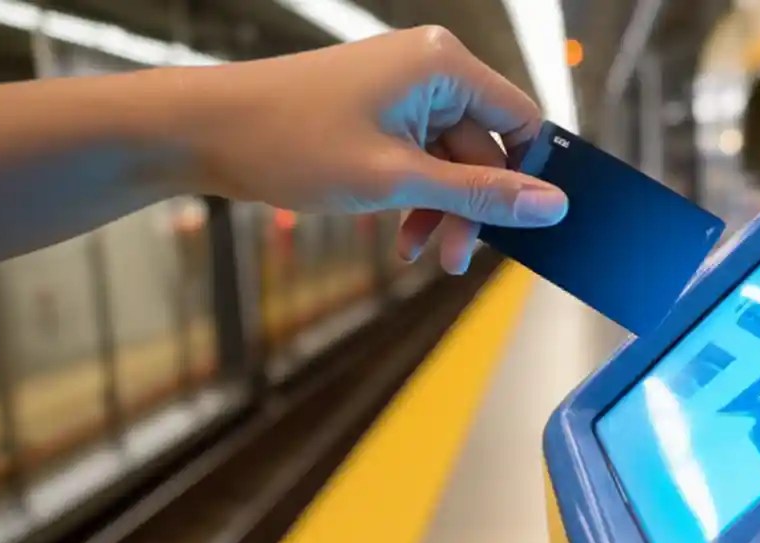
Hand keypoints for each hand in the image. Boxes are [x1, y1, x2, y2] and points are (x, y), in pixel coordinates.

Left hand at [191, 26, 567, 273]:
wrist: (207, 132)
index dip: (523, 179)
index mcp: (443, 65)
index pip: (520, 122)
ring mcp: (402, 89)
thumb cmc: (291, 141)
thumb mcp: (397, 179)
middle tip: (452, 260)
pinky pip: (419, 159)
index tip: (514, 228)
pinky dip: (415, 198)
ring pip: (449, 162)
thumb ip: (480, 193)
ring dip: (440, 211)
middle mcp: (429, 68)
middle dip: (469, 209)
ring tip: (417, 253)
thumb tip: (552, 204)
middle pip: (483, 150)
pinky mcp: (379, 111)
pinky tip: (399, 236)